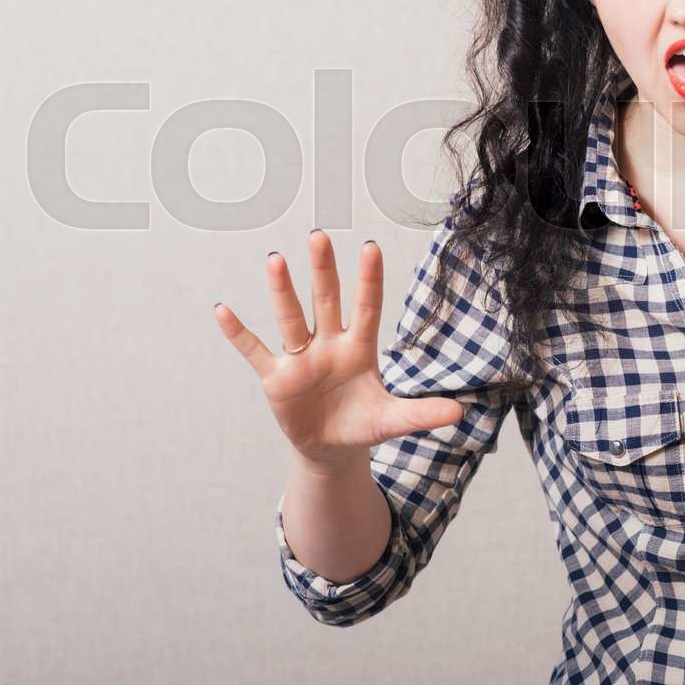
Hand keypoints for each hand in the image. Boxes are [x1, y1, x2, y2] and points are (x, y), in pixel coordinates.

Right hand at [212, 230, 465, 471]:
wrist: (331, 449)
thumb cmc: (363, 426)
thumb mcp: (392, 421)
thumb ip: (422, 414)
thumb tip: (461, 412)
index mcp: (360, 349)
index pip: (367, 307)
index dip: (369, 280)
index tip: (371, 247)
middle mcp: (329, 345)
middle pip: (326, 301)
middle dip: (322, 270)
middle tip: (319, 235)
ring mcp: (301, 359)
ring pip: (290, 318)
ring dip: (282, 291)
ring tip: (275, 259)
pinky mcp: (276, 379)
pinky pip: (255, 351)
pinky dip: (239, 334)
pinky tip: (223, 310)